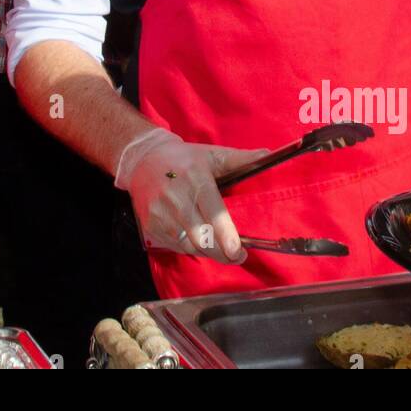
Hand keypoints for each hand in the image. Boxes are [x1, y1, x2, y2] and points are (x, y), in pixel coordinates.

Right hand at [114, 127, 267, 261]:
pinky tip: (199, 242)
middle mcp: (176, 197)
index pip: (212, 212)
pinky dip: (190, 249)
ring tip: (221, 250)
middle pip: (200, 236)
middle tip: (237, 255)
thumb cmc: (184, 159)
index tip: (238, 250)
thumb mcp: (212, 155)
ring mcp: (160, 213)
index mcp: (195, 178)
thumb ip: (241, 159)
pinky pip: (175, 246)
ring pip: (188, 245)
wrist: (143, 160)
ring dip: (208, 253)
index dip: (225, 235)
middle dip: (221, 252)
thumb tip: (268, 155)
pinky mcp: (150, 225)